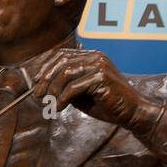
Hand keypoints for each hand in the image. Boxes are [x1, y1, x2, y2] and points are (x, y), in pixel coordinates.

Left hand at [31, 49, 158, 130]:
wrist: (130, 112)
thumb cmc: (104, 104)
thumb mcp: (79, 92)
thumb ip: (64, 85)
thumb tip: (40, 86)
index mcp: (90, 56)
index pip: (61, 54)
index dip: (45, 66)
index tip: (36, 81)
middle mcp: (95, 56)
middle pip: (61, 61)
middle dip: (45, 79)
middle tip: (38, 95)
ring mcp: (99, 65)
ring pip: (65, 73)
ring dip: (52, 90)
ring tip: (48, 104)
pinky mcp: (101, 77)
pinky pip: (73, 86)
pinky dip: (62, 99)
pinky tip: (58, 108)